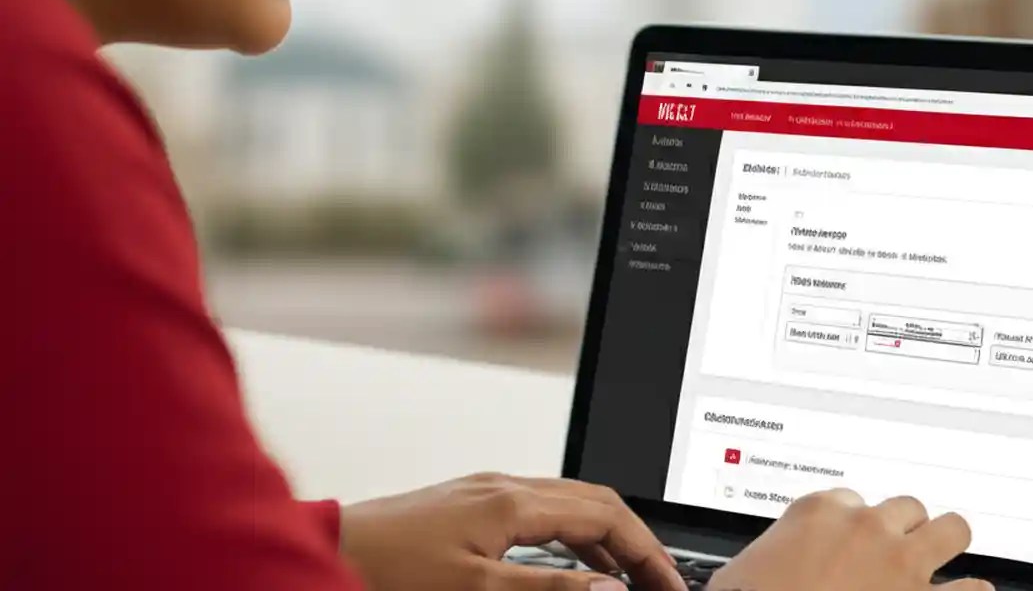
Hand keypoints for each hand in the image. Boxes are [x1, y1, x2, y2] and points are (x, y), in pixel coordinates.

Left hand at [338, 473, 684, 590]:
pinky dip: (573, 534)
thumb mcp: (477, 590)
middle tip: (660, 580)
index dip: (646, 552)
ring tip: (628, 577)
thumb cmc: (388, 569)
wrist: (329, 547)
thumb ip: (550, 589)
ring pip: (570, 503)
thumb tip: (609, 589)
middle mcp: (506, 486)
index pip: (606, 516)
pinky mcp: (473, 502)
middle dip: (636, 540)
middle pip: (596, 501)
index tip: (668, 585)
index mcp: (513, 502)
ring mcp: (488, 491)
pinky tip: (574, 562)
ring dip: (606, 537)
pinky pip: (542, 509)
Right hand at [709, 489, 990, 590]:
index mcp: (819, 511)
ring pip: (951, 529)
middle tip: (894, 549)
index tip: (846, 542)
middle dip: (902, 528)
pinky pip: (971, 589)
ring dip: (946, 543)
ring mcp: (900, 563)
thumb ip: (768, 555)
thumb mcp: (741, 571)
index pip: (849, 499)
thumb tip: (756, 568)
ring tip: (943, 555)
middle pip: (905, 506)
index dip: (850, 524)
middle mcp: (866, 528)